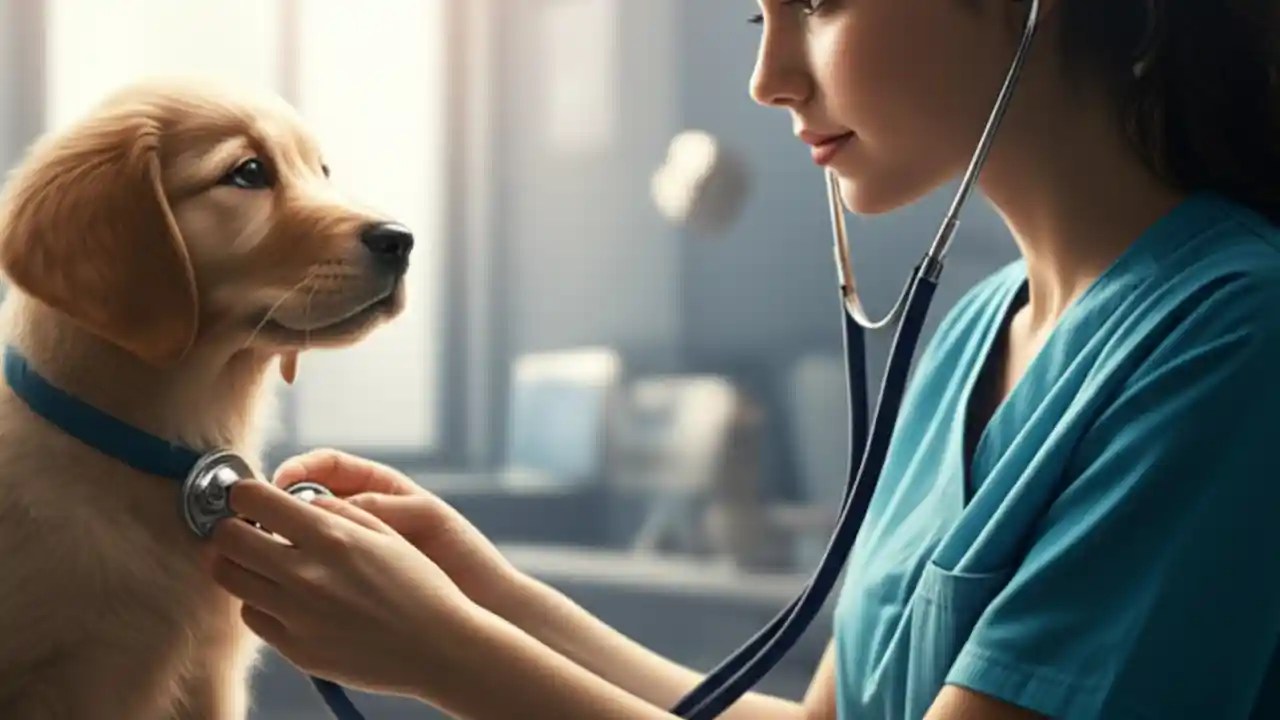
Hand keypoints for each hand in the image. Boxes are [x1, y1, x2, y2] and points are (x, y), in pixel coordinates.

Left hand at [205, 479, 474, 698]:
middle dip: (230, 527)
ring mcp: (296, 615)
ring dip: (237, 563)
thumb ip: (336, 511)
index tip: (246, 497)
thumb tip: (295, 501)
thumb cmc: (420, 585)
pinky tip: (283, 596)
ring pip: (231, 579)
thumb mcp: (385, 533)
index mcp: (330, 536)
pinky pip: (252, 616)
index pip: (253, 500)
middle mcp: (305, 574)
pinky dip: (259, 601)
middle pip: (228, 539)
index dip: (243, 494)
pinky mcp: (295, 648)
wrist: (440, 648)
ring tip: (259, 562)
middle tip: (245, 528)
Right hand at [273, 449, 526, 613]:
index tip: (278, 482)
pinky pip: (314, 569)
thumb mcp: (424, 518)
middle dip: (276, 504)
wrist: (481, 601)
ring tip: (268, 550)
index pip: (325, 466)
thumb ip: (382, 506)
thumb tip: (330, 503)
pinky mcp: (349, 581)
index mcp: (377, 488)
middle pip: (303, 500)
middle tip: (256, 518)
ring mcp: (352, 549)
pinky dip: (298, 571)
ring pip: (302, 537)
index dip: (298, 469)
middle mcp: (360, 515)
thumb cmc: (460, 552)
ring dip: (282, 540)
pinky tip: (287, 581)